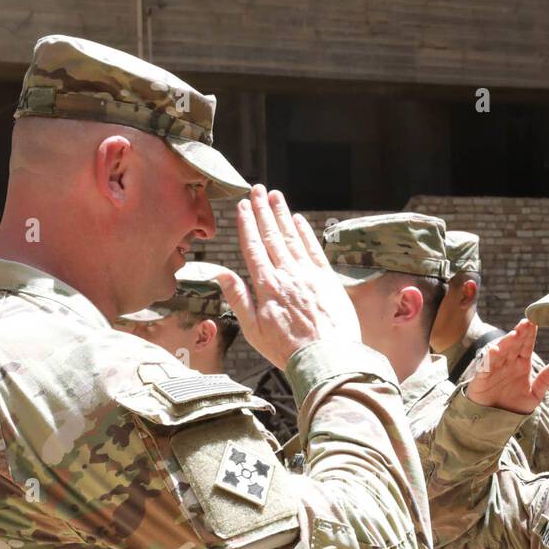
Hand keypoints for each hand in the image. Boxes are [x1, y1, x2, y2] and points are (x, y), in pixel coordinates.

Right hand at [204, 186, 360, 369]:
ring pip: (292, 238)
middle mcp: (287, 274)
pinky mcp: (328, 279)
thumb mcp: (253, 331)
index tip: (242, 206)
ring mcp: (309, 274)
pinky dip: (305, 232)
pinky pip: (314, 249)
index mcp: (266, 286)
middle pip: (272, 236)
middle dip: (263, 210)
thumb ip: (238, 299)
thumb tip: (220, 275)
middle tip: (257, 189)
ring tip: (275, 195)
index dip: (247, 224)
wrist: (327, 358)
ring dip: (283, 214)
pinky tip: (298, 219)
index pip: (253, 247)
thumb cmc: (288, 350)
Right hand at [464, 319, 548, 414]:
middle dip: (520, 333)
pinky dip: (489, 358)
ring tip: (515, 334)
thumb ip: (545, 381)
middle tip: (527, 322)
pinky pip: (485, 366)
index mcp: (521, 364)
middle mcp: (508, 363)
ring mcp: (494, 368)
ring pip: (501, 351)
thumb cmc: (514, 406)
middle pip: (514, 344)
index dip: (530, 334)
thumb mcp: (534, 395)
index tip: (536, 322)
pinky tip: (495, 350)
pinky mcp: (482, 377)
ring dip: (507, 342)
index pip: (526, 345)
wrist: (495, 421)